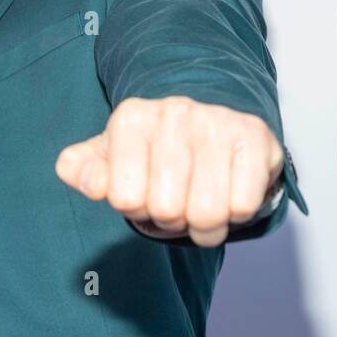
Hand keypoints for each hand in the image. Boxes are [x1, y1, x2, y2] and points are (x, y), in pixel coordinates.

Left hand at [54, 96, 283, 246]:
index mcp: (131, 118)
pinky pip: (243, 205)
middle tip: (177, 201)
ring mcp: (216, 120)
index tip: (143, 192)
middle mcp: (173, 111)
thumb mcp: (109, 160)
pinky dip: (237, 213)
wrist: (211, 127)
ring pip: (208, 212)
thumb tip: (86, 178)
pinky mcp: (254, 135)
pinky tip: (230, 192)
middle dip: (171, 220)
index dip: (135, 209)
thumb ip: (83, 170)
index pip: (124, 198)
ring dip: (206, 224)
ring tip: (202, 202)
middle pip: (167, 208)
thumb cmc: (154, 154)